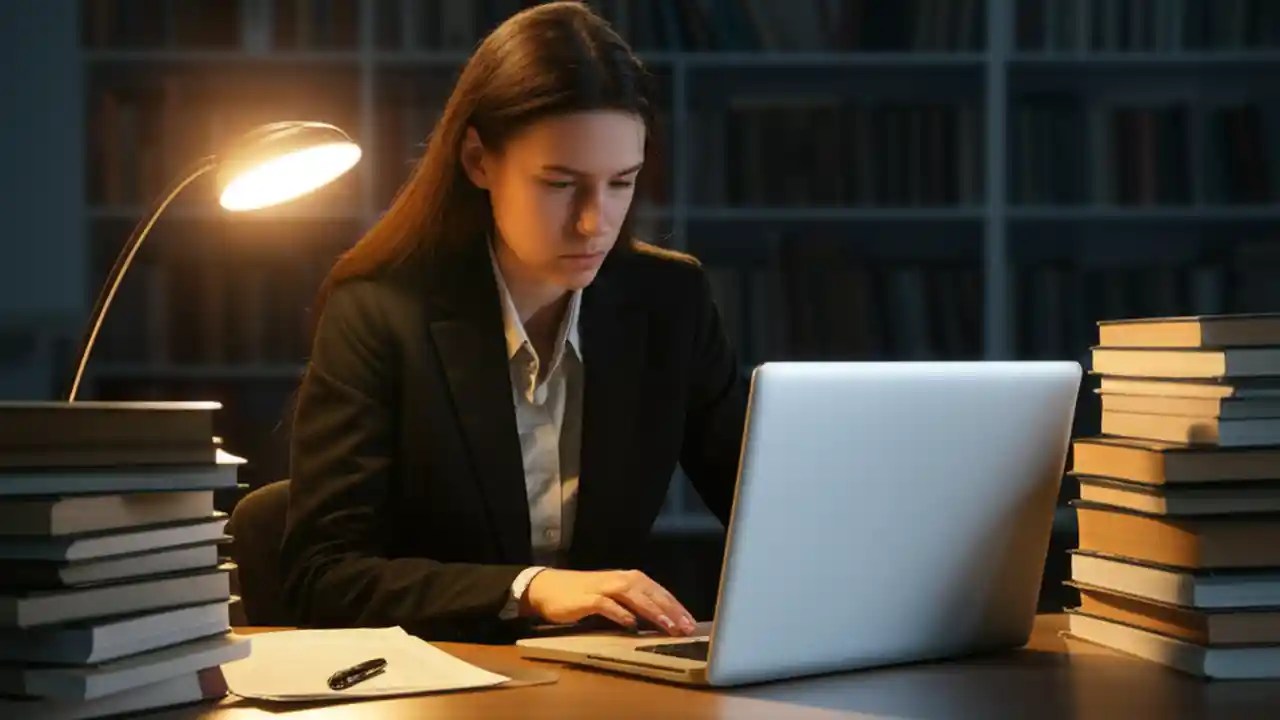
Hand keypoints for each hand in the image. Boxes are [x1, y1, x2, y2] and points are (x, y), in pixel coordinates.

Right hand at [521, 569, 697, 635]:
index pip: (658, 591)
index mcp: (628, 579)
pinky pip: (606, 605)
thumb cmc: (582, 594)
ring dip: (652, 610)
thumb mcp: (613, 597)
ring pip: (633, 596)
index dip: (675, 606)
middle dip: (670, 609)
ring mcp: (603, 587)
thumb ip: (634, 604)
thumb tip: (660, 619)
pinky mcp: (586, 599)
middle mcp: (619, 579)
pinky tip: (631, 625)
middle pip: (650, 592)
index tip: (691, 622)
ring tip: (667, 625)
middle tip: (686, 626)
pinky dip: (620, 613)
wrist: (546, 588)